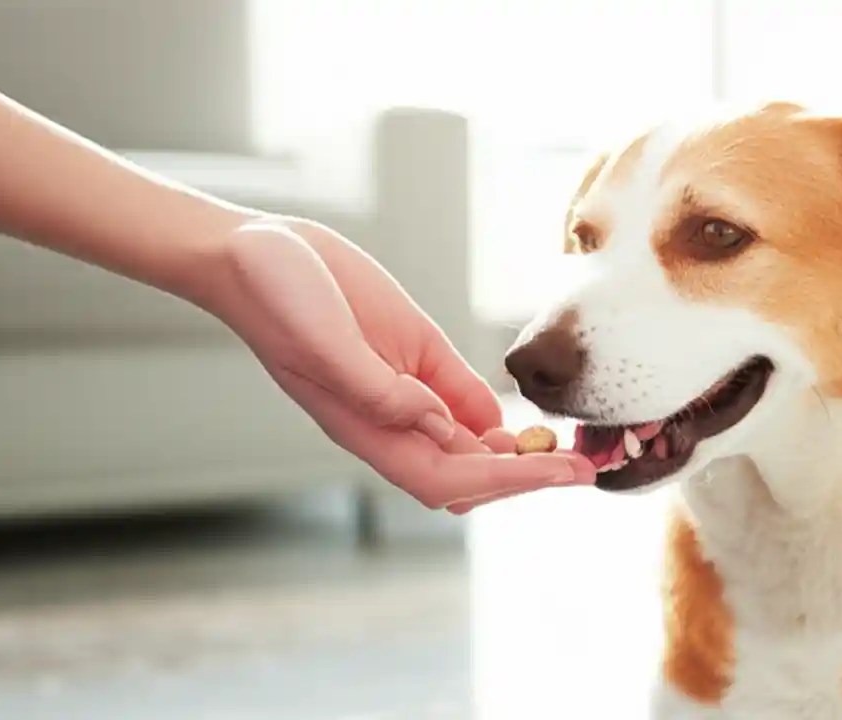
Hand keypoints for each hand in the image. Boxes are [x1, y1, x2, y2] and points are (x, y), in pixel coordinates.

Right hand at [197, 217, 594, 512]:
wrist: (255, 250)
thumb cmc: (277, 296)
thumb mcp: (325, 341)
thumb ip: (380, 391)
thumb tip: (443, 426)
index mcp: (367, 427)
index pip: (450, 476)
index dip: (508, 481)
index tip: (561, 475)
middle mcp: (392, 418)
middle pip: (470, 471)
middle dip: (527, 476)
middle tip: (586, 469)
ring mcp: (406, 388)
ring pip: (472, 441)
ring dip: (519, 453)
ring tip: (573, 450)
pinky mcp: (416, 353)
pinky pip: (464, 398)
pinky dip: (498, 415)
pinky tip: (532, 417)